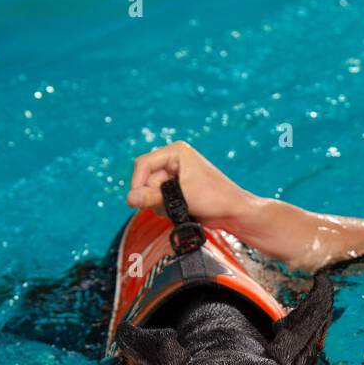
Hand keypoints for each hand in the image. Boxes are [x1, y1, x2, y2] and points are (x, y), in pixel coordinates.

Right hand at [125, 140, 256, 230]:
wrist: (234, 212)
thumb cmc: (215, 199)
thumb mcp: (181, 197)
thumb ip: (153, 197)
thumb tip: (129, 198)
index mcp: (176, 152)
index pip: (143, 164)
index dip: (137, 183)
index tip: (135, 201)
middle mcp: (173, 161)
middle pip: (145, 179)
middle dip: (152, 196)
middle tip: (166, 207)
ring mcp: (174, 176)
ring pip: (151, 192)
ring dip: (159, 205)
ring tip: (179, 209)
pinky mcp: (176, 190)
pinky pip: (159, 199)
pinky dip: (164, 208)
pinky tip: (180, 211)